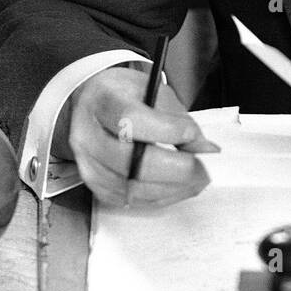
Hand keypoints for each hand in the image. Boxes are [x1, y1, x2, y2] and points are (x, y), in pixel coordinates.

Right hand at [58, 66, 217, 207]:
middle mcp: (86, 135)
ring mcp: (88, 164)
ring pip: (132, 187)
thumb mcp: (151, 90)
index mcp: (101, 101)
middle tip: (204, 168)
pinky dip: (161, 197)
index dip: (168, 131)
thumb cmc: (124, 97)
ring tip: (198, 179)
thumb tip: (204, 147)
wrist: (90, 108)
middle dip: (176, 168)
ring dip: (173, 188)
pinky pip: (131, 200)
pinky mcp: (95, 186)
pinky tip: (179, 187)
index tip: (194, 135)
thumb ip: (178, 117)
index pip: (130, 120)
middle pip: (130, 162)